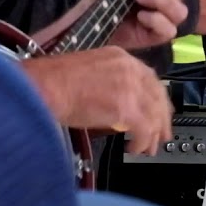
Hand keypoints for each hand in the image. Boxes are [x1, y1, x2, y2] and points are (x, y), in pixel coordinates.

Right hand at [22, 47, 172, 154]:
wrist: (43, 87)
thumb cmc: (52, 82)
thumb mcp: (87, 72)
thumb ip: (108, 82)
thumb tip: (115, 103)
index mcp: (119, 57)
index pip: (149, 78)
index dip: (157, 98)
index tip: (159, 111)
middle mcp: (128, 69)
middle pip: (157, 95)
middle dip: (162, 118)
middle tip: (162, 135)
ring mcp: (129, 87)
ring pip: (154, 114)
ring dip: (153, 134)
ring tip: (147, 148)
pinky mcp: (125, 107)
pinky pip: (144, 128)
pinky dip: (142, 141)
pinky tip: (134, 148)